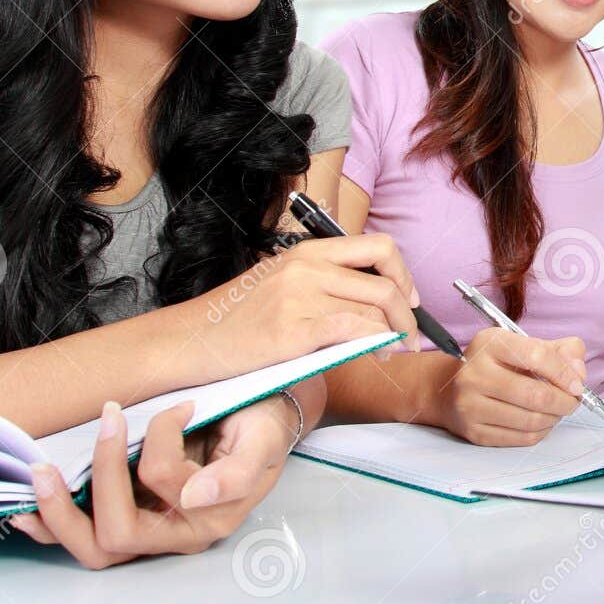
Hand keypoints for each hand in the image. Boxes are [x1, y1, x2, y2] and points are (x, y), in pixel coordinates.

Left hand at [8, 395, 295, 569]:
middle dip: (101, 476)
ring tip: (40, 473)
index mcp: (212, 516)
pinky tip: (26, 511)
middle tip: (105, 422)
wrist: (263, 426)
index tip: (179, 404)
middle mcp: (178, 534)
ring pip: (95, 549)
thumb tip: (196, 496)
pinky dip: (51, 528)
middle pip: (118, 534)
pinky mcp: (130, 522)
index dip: (160, 434)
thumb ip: (238, 471)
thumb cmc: (261, 427)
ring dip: (60, 514)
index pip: (163, 480)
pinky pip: (84, 541)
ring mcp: (150, 533)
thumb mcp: (263, 439)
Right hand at [210, 233, 422, 362]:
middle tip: (412, 336)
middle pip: (386, 282)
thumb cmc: (238, 318)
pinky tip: (375, 356)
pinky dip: (376, 343)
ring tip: (392, 353)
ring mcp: (299, 296)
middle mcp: (307, 267)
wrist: (191, 340)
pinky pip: (354, 330)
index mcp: (308, 251)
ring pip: (374, 310)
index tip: (410, 300)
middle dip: (410, 314)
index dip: (404, 275)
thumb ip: (326, 285)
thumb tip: (377, 304)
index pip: (379, 248)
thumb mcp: (283, 284)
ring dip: (395, 336)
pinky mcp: (293, 330)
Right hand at [440, 327, 587, 446]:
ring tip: (557, 411)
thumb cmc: (499, 365)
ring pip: (530, 420)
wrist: (450, 388)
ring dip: (554, 418)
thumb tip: (578, 373)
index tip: (578, 385)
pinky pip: (520, 438)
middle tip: (572, 402)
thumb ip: (562, 351)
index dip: (564, 373)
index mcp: (491, 343)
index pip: (537, 356)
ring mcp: (470, 404)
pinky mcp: (473, 431)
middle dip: (564, 402)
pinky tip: (542, 422)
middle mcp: (475, 372)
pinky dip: (540, 432)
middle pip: (535, 394)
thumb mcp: (527, 346)